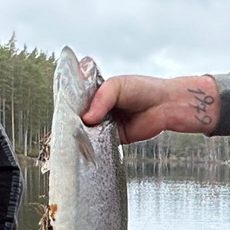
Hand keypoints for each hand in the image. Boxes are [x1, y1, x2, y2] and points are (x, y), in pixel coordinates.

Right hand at [81, 75, 220, 142]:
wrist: (166, 106)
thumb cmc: (145, 89)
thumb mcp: (117, 85)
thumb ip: (100, 99)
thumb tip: (87, 117)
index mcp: (98, 94)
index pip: (77, 100)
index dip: (70, 106)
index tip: (63, 111)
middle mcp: (100, 110)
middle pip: (80, 118)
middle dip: (76, 122)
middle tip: (70, 125)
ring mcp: (106, 124)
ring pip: (89, 132)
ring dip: (85, 135)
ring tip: (80, 134)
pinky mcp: (115, 138)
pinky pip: (101, 143)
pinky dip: (97, 144)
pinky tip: (93, 142)